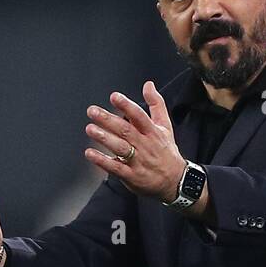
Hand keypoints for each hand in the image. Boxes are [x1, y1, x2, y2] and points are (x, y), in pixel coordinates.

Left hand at [84, 81, 185, 201]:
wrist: (175, 181)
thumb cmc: (166, 152)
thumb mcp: (165, 126)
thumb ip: (156, 104)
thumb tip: (148, 84)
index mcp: (153, 132)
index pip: (139, 116)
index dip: (126, 106)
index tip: (114, 97)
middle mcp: (145, 146)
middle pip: (126, 130)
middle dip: (108, 120)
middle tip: (93, 111)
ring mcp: (138, 162)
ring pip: (120, 148)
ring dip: (104, 138)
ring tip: (90, 129)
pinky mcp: (132, 176)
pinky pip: (115, 168)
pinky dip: (102, 161)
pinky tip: (90, 153)